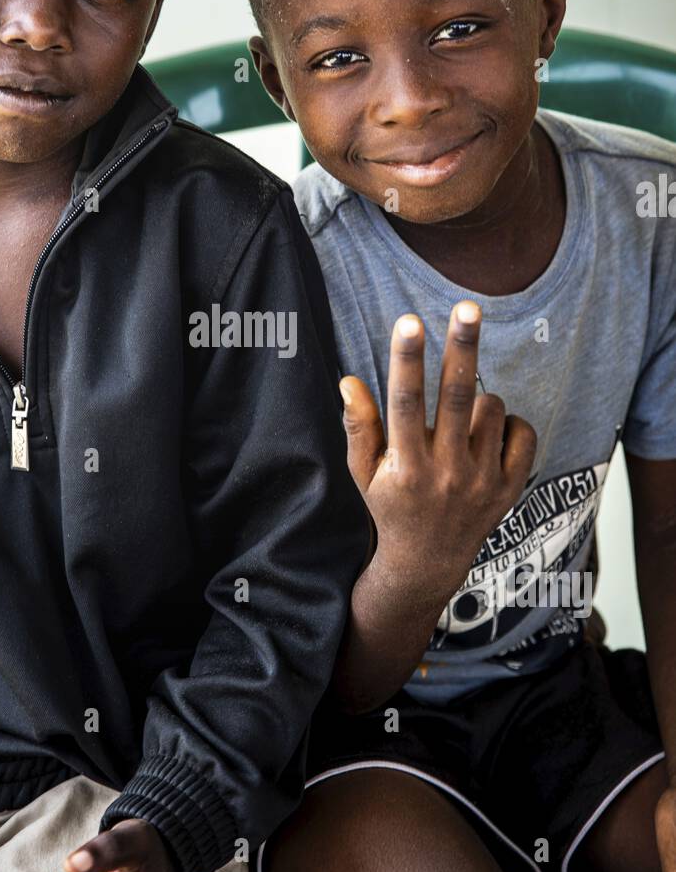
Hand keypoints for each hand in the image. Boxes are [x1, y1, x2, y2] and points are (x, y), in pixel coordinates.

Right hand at [340, 300, 536, 609]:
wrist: (428, 563)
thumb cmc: (390, 507)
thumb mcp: (362, 472)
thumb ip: (358, 426)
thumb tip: (349, 380)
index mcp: (407, 466)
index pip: (405, 403)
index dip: (407, 359)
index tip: (408, 321)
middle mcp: (447, 473)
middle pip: (457, 397)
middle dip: (462, 348)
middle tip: (467, 307)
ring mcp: (483, 481)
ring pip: (491, 408)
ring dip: (476, 396)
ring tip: (458, 414)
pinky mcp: (510, 488)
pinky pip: (522, 432)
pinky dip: (509, 422)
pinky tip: (488, 431)